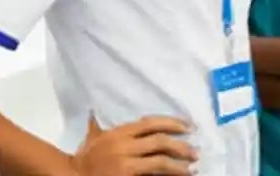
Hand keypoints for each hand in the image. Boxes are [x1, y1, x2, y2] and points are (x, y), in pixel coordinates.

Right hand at [71, 115, 196, 175]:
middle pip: (160, 142)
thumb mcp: (93, 138)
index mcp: (119, 133)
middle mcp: (124, 146)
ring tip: (192, 169)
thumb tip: (95, 112)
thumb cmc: (83, 159)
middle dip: (181, 147)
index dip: (173, 123)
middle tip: (195, 152)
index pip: (152, 123)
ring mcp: (125, 165)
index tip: (188, 127)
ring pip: (159, 163)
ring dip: (178, 166)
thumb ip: (100, 126)